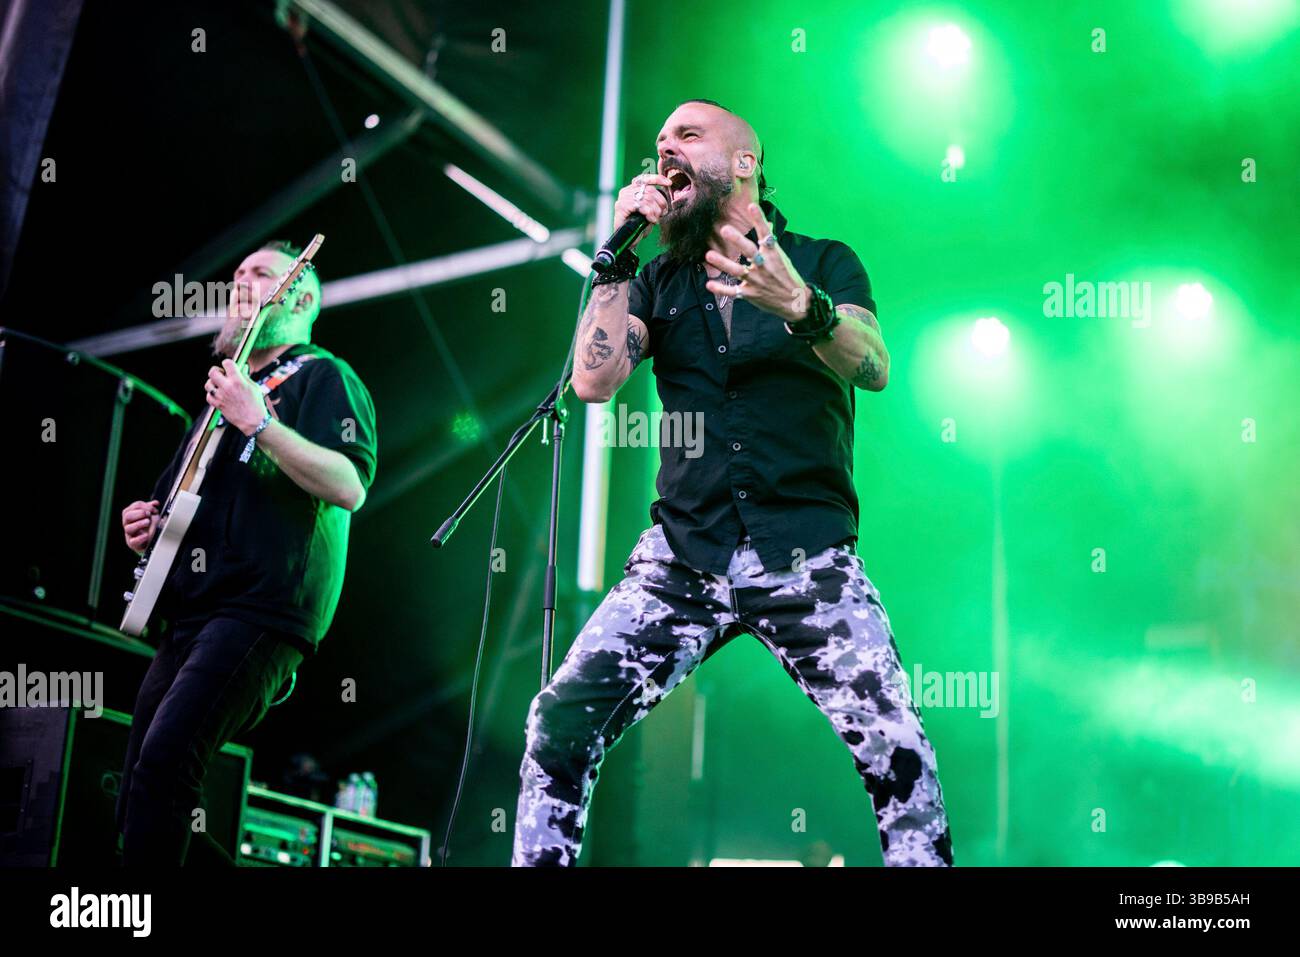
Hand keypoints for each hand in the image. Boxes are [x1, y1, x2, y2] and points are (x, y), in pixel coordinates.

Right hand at [122, 499, 159, 553]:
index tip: (153, 509)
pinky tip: (147, 535)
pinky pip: (133, 541)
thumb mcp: (152, 516)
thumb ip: (152, 508)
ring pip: (128, 528)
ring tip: (148, 522)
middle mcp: (128, 524)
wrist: (151, 540)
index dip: (144, 506)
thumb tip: (155, 503)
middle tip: (149, 515)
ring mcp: (130, 534)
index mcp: (131, 515)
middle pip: (127, 516)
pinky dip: (141, 538)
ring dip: (140, 524)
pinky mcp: (133, 544)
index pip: (133, 507)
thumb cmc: (149, 527)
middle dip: (140, 513)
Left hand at [205, 358, 267, 435]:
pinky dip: (212, 395)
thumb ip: (245, 376)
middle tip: (221, 374)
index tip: (229, 366)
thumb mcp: (253, 387)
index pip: (227, 363)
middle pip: (212, 372)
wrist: (253, 421)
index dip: (228, 363)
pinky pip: (208, 396)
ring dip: (213, 383)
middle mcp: (227, 387)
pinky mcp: (217, 405)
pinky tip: (219, 395)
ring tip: (220, 386)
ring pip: (208, 384)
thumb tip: (242, 367)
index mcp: (238, 381)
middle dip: (216, 371)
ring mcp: (221, 396)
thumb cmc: (256, 404)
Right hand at [612, 172, 672, 245]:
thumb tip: (665, 197)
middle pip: (649, 190)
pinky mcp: (621, 206)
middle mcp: (626, 191)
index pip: (645, 179)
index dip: (657, 179)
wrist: (628, 239)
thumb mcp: (649, 211)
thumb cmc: (639, 226)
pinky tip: (650, 219)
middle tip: (662, 213)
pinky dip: (648, 213)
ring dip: (655, 210)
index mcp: (632, 189)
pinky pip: (640, 205)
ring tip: (655, 218)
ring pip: (646, 198)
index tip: (669, 183)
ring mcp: (622, 198)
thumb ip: (654, 201)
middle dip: (660, 202)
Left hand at [704, 202, 808, 323]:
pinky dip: (721, 289)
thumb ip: (771, 241)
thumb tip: (768, 223)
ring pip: (737, 270)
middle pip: (749, 251)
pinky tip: (709, 285)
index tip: (752, 206)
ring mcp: (756, 281)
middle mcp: (764, 266)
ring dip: (723, 263)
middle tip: (725, 229)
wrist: (795, 302)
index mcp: (774, 255)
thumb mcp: (783, 258)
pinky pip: (733, 292)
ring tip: (709, 255)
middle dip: (737, 240)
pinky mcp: (750, 294)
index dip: (759, 220)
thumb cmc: (787, 277)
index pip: (766, 234)